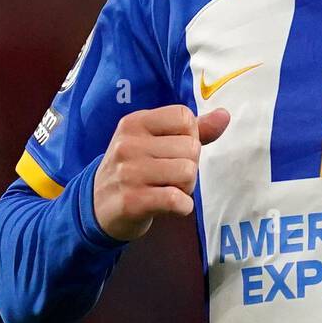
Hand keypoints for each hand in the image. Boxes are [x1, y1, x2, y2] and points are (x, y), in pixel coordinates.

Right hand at [92, 104, 229, 241]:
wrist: (96, 207)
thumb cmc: (134, 170)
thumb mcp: (155, 142)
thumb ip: (194, 129)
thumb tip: (225, 115)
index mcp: (135, 122)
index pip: (184, 117)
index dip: (190, 136)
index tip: (172, 150)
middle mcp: (129, 144)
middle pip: (191, 148)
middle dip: (189, 166)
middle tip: (167, 176)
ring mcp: (128, 172)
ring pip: (188, 173)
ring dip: (186, 188)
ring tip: (166, 189)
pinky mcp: (132, 201)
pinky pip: (177, 199)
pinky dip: (182, 207)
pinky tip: (169, 206)